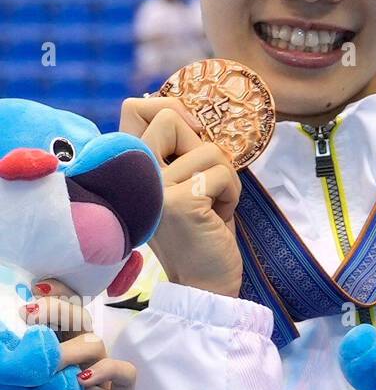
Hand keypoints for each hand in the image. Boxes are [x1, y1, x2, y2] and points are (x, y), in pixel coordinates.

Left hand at [0, 281, 136, 389]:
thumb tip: (2, 360)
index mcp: (44, 381)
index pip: (52, 336)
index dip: (47, 316)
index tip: (29, 310)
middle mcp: (72, 382)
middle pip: (78, 334)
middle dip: (62, 326)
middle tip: (42, 326)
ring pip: (101, 349)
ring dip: (81, 349)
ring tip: (61, 366)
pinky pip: (126, 377)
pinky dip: (110, 369)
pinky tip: (85, 380)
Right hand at [119, 96, 242, 297]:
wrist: (204, 282)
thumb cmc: (200, 229)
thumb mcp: (183, 181)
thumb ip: (177, 150)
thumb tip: (189, 113)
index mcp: (128, 169)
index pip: (135, 108)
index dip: (171, 109)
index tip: (192, 133)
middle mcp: (131, 176)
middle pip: (169, 117)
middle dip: (204, 145)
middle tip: (205, 183)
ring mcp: (152, 189)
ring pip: (209, 149)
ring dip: (225, 177)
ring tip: (211, 208)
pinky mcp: (179, 202)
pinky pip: (224, 173)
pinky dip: (232, 194)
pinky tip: (216, 218)